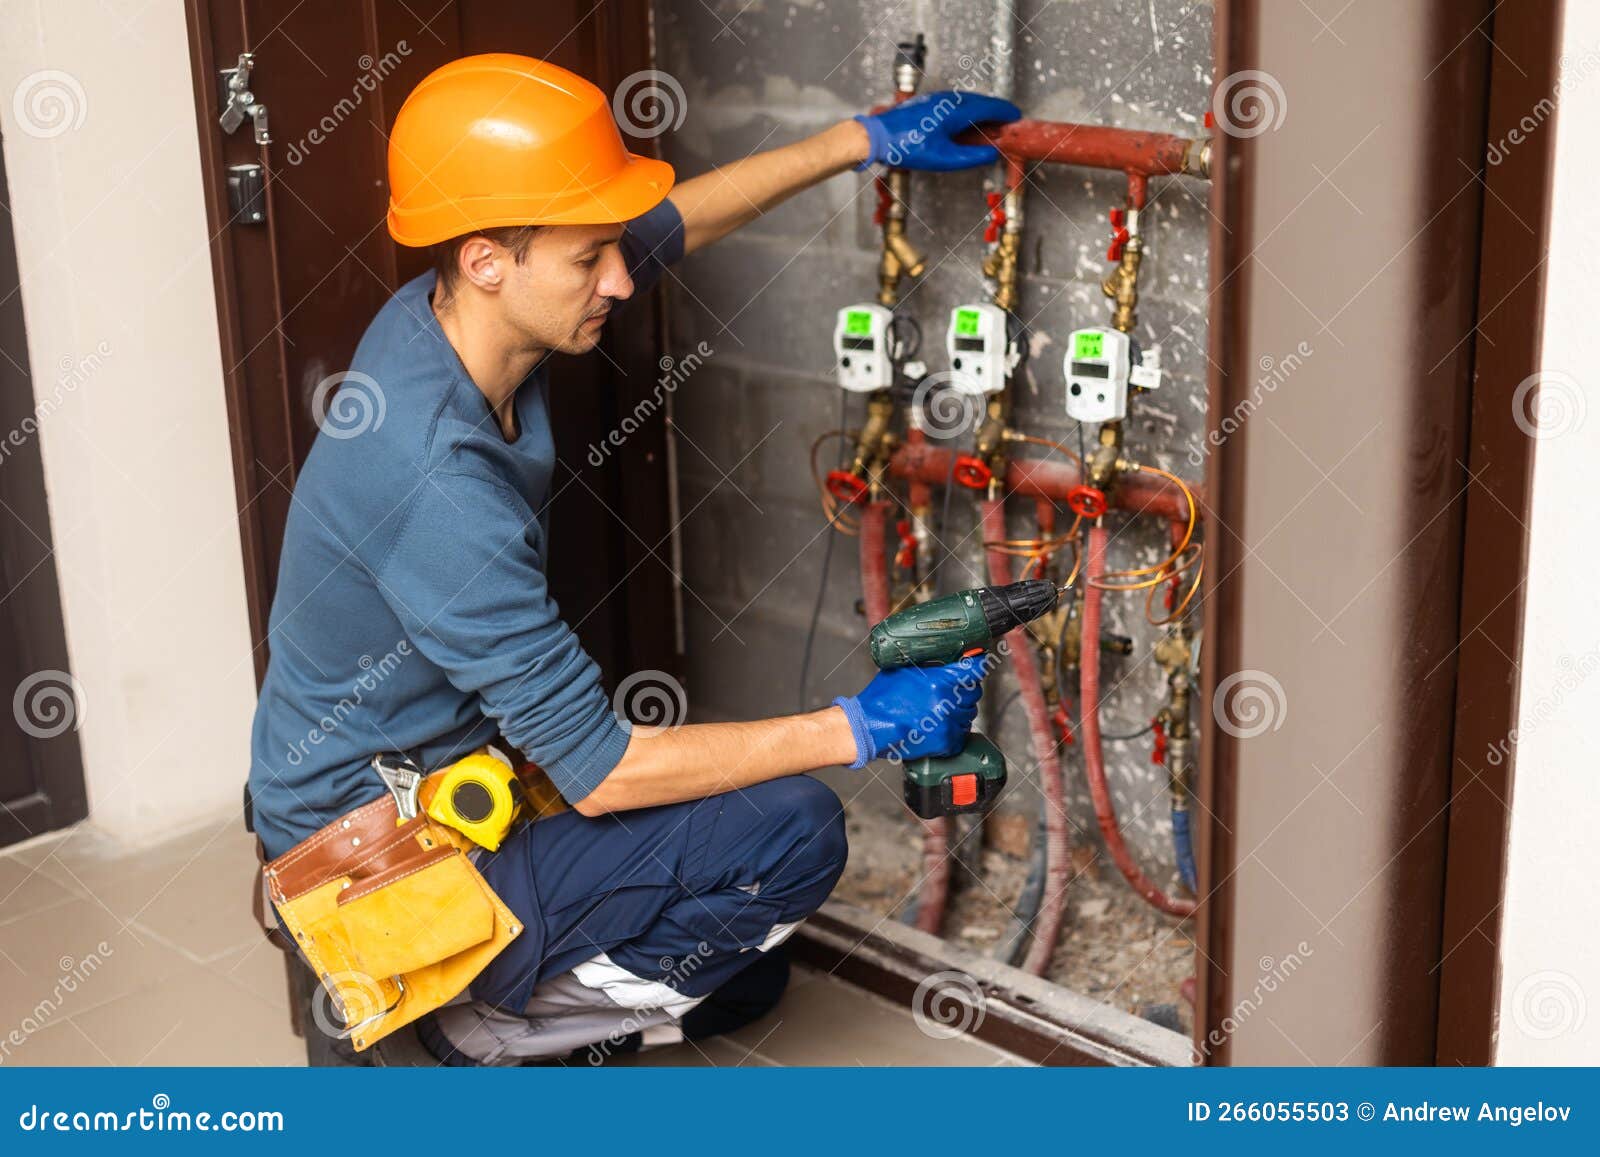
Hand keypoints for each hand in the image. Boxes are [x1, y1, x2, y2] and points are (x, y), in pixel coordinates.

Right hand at [833, 656, 987, 768]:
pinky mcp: (945, 743)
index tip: (979, 663)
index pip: (973, 670)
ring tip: (943, 709)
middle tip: (954, 689)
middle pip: (973, 693)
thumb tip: (944, 659)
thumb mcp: (903, 670)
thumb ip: (927, 665)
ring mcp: (948, 724)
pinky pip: (961, 734)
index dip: (978, 665)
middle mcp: (947, 703)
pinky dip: (955, 730)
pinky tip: (941, 725)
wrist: (869, 726)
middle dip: (965, 689)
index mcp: (939, 682)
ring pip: (968, 714)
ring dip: (960, 710)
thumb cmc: (882, 699)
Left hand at [854, 91, 1021, 171]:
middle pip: (980, 103)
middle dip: (996, 113)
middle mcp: (948, 99)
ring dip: (981, 113)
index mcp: (956, 110)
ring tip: (988, 128)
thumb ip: (971, 157)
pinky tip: (964, 126)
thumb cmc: (906, 147)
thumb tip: (992, 154)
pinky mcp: (928, 103)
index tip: (1017, 118)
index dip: (1006, 113)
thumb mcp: (943, 159)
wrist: (877, 137)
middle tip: (1006, 126)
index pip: (990, 107)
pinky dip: (967, 113)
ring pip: (967, 102)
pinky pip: (955, 104)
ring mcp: (937, 99)